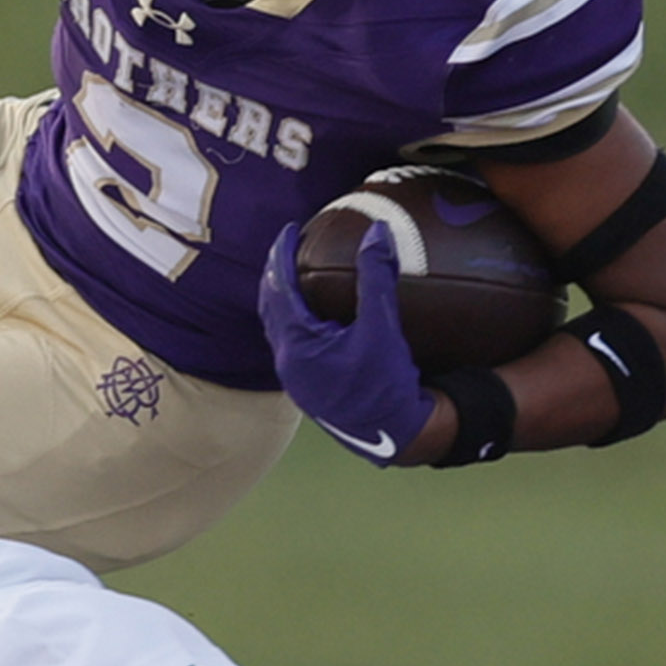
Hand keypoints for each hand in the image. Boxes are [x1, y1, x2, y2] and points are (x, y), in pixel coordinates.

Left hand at [259, 221, 434, 466]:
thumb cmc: (388, 384)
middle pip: (269, 306)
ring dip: (282, 299)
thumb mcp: (383, 326)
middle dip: (276, 274)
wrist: (396, 435)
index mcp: (297, 344)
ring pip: (277, 327)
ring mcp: (295, 378)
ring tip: (296, 276)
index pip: (278, 287)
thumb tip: (376, 232)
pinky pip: (290, 343)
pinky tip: (314, 316)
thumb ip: (376, 277)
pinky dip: (293, 320)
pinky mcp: (308, 388)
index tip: (289, 230)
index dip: (281, 254)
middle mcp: (287, 362)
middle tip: (288, 249)